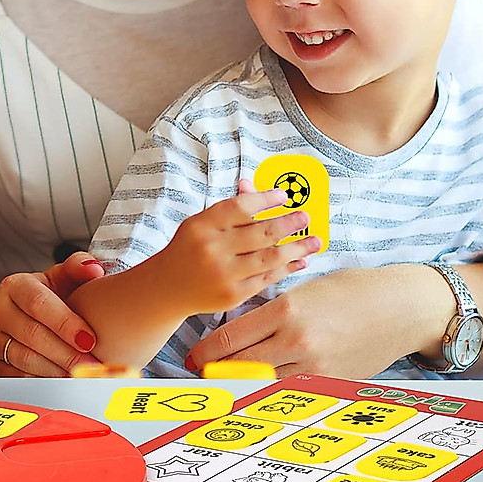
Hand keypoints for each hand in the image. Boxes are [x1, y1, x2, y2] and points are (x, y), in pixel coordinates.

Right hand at [0, 251, 105, 376]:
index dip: (65, 323)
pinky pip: (16, 377)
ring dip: (57, 370)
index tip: (89, 339)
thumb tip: (94, 270)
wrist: (22, 315)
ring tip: (81, 375)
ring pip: (25, 359)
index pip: (39, 303)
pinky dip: (42, 381)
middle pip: (33, 334)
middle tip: (91, 365)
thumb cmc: (48, 298)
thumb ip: (78, 268)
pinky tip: (61, 381)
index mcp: (15, 285)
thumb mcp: (60, 278)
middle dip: (67, 353)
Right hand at [161, 181, 319, 315]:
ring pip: (269, 258)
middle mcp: (212, 249)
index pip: (240, 207)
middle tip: (306, 217)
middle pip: (260, 233)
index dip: (265, 199)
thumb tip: (253, 186)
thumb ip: (228, 209)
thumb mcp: (201, 224)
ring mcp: (223, 274)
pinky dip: (286, 269)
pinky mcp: (232, 295)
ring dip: (296, 248)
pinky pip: (266, 279)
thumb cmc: (189, 249)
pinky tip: (299, 261)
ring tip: (314, 241)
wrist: (167, 287)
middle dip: (289, 224)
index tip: (284, 196)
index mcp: (202, 225)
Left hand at [186, 266, 416, 378]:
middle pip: (239, 366)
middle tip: (199, 373)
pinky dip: (273, 389)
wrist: (400, 308)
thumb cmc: (350, 290)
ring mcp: (315, 367)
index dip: (204, 352)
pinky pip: (292, 390)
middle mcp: (296, 342)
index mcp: (284, 311)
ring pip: (263, 383)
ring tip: (224, 382)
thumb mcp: (302, 290)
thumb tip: (236, 330)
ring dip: (241, 383)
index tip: (192, 357)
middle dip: (215, 371)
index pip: (229, 339)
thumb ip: (269, 311)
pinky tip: (261, 387)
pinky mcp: (331, 383)